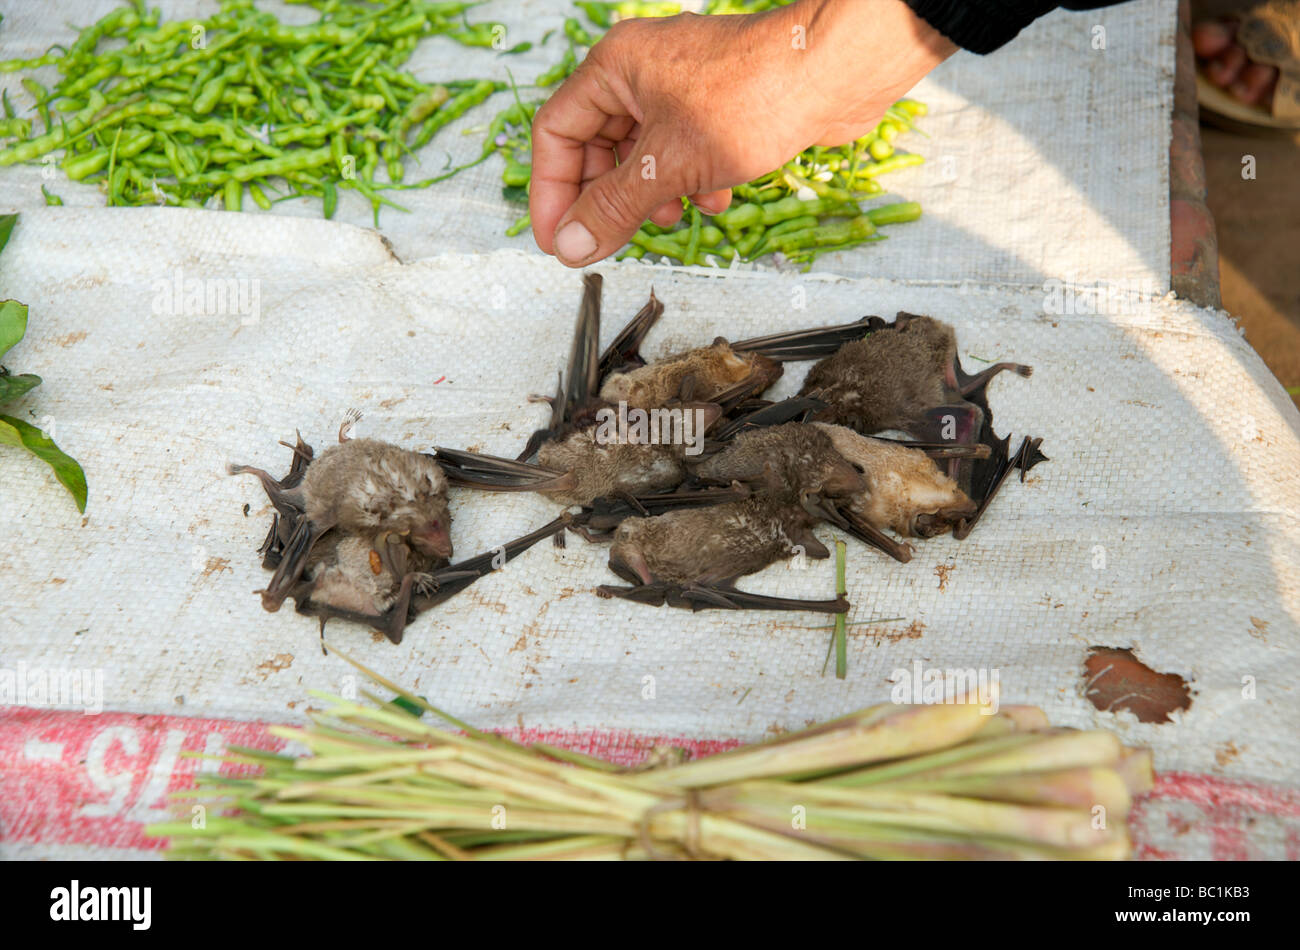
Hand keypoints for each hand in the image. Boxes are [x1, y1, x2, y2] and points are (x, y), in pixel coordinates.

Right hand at [529, 0, 955, 266]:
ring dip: (648, 194)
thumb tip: (573, 244)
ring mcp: (680, 85)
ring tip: (666, 219)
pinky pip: (681, 149)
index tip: (558, 240)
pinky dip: (687, 180)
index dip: (552, 193)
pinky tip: (711, 198)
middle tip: (607, 240)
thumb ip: (613, 208)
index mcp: (614, 67)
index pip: (557, 134)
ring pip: (642, 153)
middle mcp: (642, 70)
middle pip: (598, 146)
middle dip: (607, 197)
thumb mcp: (668, 166)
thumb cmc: (756, 95)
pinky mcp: (716, 103)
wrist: (833, 75)